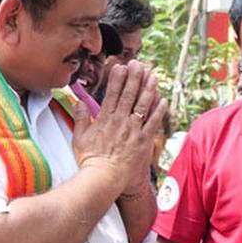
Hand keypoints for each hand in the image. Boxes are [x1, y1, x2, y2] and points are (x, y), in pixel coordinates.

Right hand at [72, 61, 166, 193]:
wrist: (103, 178)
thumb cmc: (90, 160)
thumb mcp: (79, 137)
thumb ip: (80, 118)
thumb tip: (78, 103)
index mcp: (105, 119)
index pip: (112, 94)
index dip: (117, 78)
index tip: (121, 66)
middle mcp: (120, 122)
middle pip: (129, 95)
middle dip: (134, 77)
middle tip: (139, 64)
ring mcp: (133, 131)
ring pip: (142, 105)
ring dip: (148, 89)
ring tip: (153, 76)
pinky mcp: (143, 141)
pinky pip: (153, 123)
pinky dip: (159, 111)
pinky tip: (162, 100)